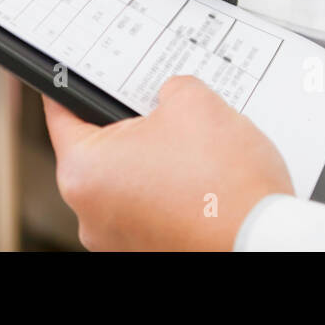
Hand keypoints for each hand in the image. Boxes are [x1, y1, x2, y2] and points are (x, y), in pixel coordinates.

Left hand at [44, 76, 294, 250]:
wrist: (263, 244)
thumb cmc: (225, 186)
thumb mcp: (194, 103)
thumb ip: (169, 88)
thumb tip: (168, 96)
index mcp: (83, 172)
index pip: (61, 114)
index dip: (73, 85)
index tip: (76, 72)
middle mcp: (90, 214)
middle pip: (101, 150)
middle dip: (132, 124)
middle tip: (161, 105)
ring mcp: (118, 240)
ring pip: (128, 181)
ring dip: (155, 161)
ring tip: (194, 147)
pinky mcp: (148, 251)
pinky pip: (149, 209)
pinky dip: (170, 192)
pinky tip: (201, 178)